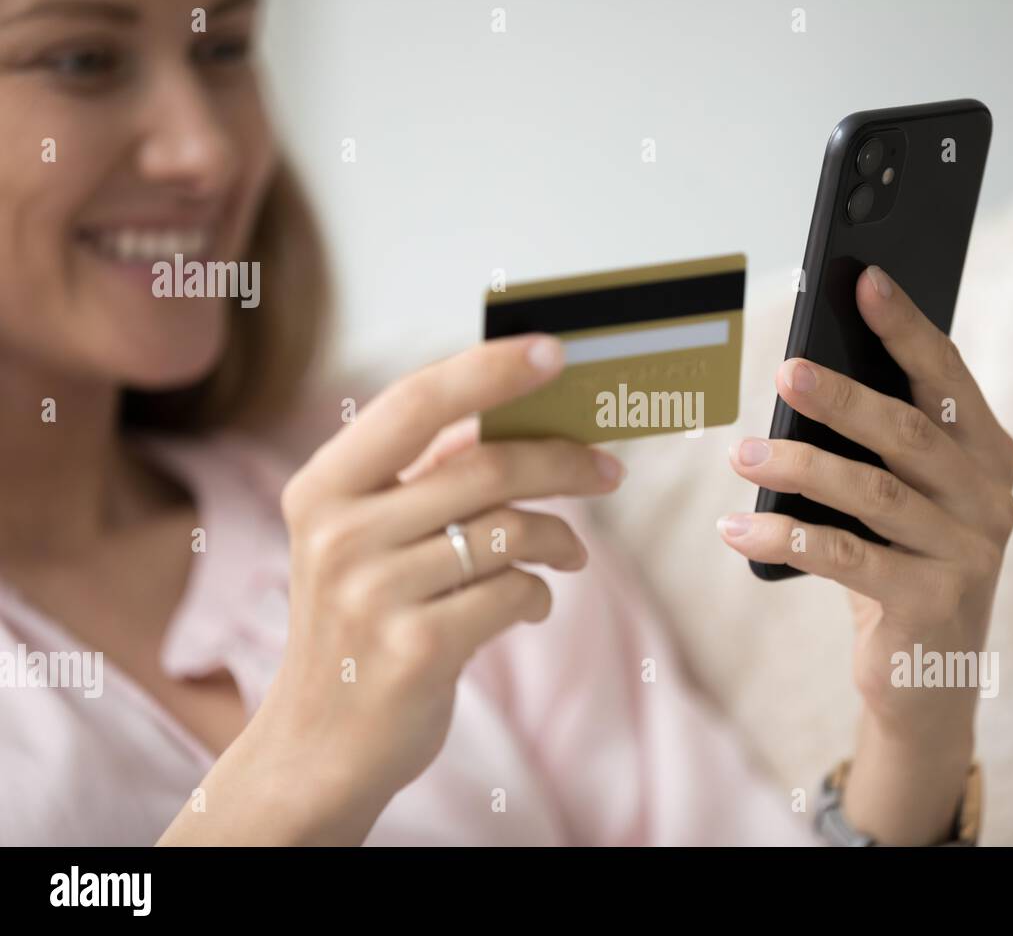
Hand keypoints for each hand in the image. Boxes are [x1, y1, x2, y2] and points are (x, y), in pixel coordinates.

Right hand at [160, 335, 624, 843]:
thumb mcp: (362, 542)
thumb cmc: (357, 627)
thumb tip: (510, 416)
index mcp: (322, 489)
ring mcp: (373, 594)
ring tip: (570, 552)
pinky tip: (531, 602)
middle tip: (608, 471)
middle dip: (563, 462)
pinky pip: (517, 593)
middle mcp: (339, 534)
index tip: (555, 352)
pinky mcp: (416, 650)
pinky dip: (540, 593)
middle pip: (484, 466)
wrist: (317, 747)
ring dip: (561, 538)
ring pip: (511, 530)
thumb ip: (422, 479)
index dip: (489, 371)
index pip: (414, 403)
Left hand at [717, 266, 1012, 841]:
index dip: (906, 328)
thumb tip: (804, 375)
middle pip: (908, 431)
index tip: (863, 281)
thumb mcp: (901, 499)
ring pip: (871, 492)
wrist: (930, 677)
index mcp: (989, 454)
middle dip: (842, 396)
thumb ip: (878, 444)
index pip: (947, 378)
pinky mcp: (932, 603)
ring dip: (798, 466)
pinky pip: (844, 557)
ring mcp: (969, 553)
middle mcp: (991, 499)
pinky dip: (784, 536)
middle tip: (783, 371)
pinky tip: (736, 527)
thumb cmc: (903, 561)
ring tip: (739, 453)